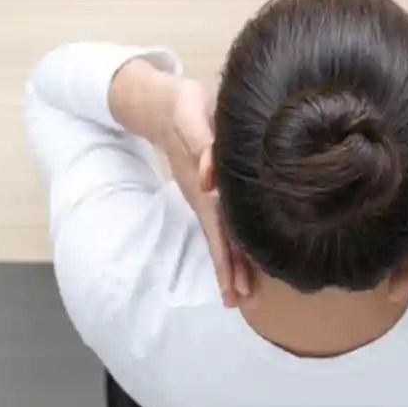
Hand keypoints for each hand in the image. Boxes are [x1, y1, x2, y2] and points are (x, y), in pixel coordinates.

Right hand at [160, 78, 250, 307]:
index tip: (235, 288)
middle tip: (242, 304)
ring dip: (230, 263)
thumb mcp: (191, 114)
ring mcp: (205, 192)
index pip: (219, 227)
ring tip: (242, 296)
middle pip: (219, 238)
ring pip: (221, 233)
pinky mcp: (209, 188)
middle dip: (230, 271)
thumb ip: (202, 142)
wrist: (165, 103)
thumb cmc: (183, 106)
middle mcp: (205, 193)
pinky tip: (240, 261)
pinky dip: (230, 243)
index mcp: (204, 181)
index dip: (226, 257)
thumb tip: (210, 176)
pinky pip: (222, 220)